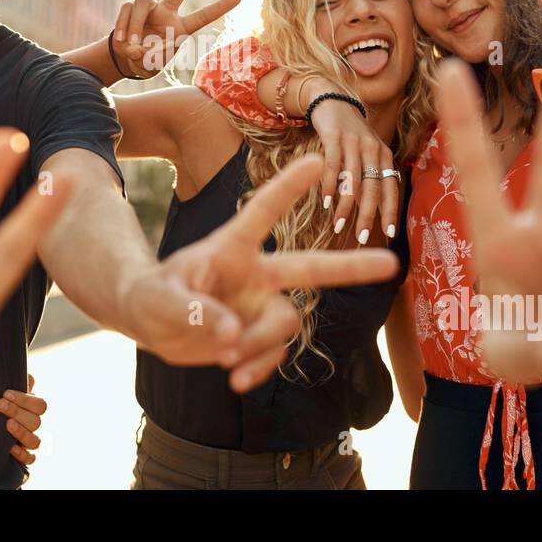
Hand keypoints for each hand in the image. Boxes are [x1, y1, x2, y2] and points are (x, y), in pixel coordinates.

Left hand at [0, 373, 45, 465]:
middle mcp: (34, 425)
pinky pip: (30, 459)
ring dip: (21, 432)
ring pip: (35, 441)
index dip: (25, 400)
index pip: (40, 405)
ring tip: (7, 424)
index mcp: (34, 408)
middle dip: (17, 412)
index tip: (6, 393)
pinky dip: (23, 455)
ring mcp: (29, 441)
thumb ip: (17, 382)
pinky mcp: (22, 455)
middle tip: (0, 404)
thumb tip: (28, 377)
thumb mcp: (6, 390)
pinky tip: (11, 448)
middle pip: (36, 422)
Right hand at [112, 0, 240, 76]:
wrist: (126, 58)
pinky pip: (126, 9)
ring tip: (132, 48)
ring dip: (135, 26)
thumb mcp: (151, 66)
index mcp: (181, 28)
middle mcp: (167, 12)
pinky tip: (122, 42)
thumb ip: (147, 58)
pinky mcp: (131, 6)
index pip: (203, 16)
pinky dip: (123, 27)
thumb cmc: (146, 61)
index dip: (220, 7)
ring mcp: (150, 7)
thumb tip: (135, 47)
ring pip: (142, 2)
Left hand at [121, 154, 398, 391]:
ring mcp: (261, 305)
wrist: (152, 323)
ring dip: (259, 343)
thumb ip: (188, 313)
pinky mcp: (259, 336)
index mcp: (230, 247)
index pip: (263, 213)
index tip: (317, 160)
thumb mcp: (153, 302)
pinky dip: (259, 368)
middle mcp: (255, 273)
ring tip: (224, 356)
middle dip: (351, 266)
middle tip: (391, 263)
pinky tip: (237, 380)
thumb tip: (230, 335)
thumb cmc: (150, 298)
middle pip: (310, 267)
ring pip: (286, 323)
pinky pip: (275, 354)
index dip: (288, 188)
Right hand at [302, 79, 400, 245]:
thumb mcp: (366, 153)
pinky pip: (332, 165)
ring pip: (352, 180)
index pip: (390, 187)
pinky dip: (328, 185)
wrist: (332, 100)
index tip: (388, 232)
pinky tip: (324, 202)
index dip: (390, 210)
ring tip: (338, 225)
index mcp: (384, 155)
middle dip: (367, 214)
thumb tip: (367, 211)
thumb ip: (369, 176)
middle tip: (360, 237)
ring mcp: (353, 141)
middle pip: (372, 187)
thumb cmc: (350, 135)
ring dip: (344, 205)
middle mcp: (372, 148)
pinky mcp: (333, 136)